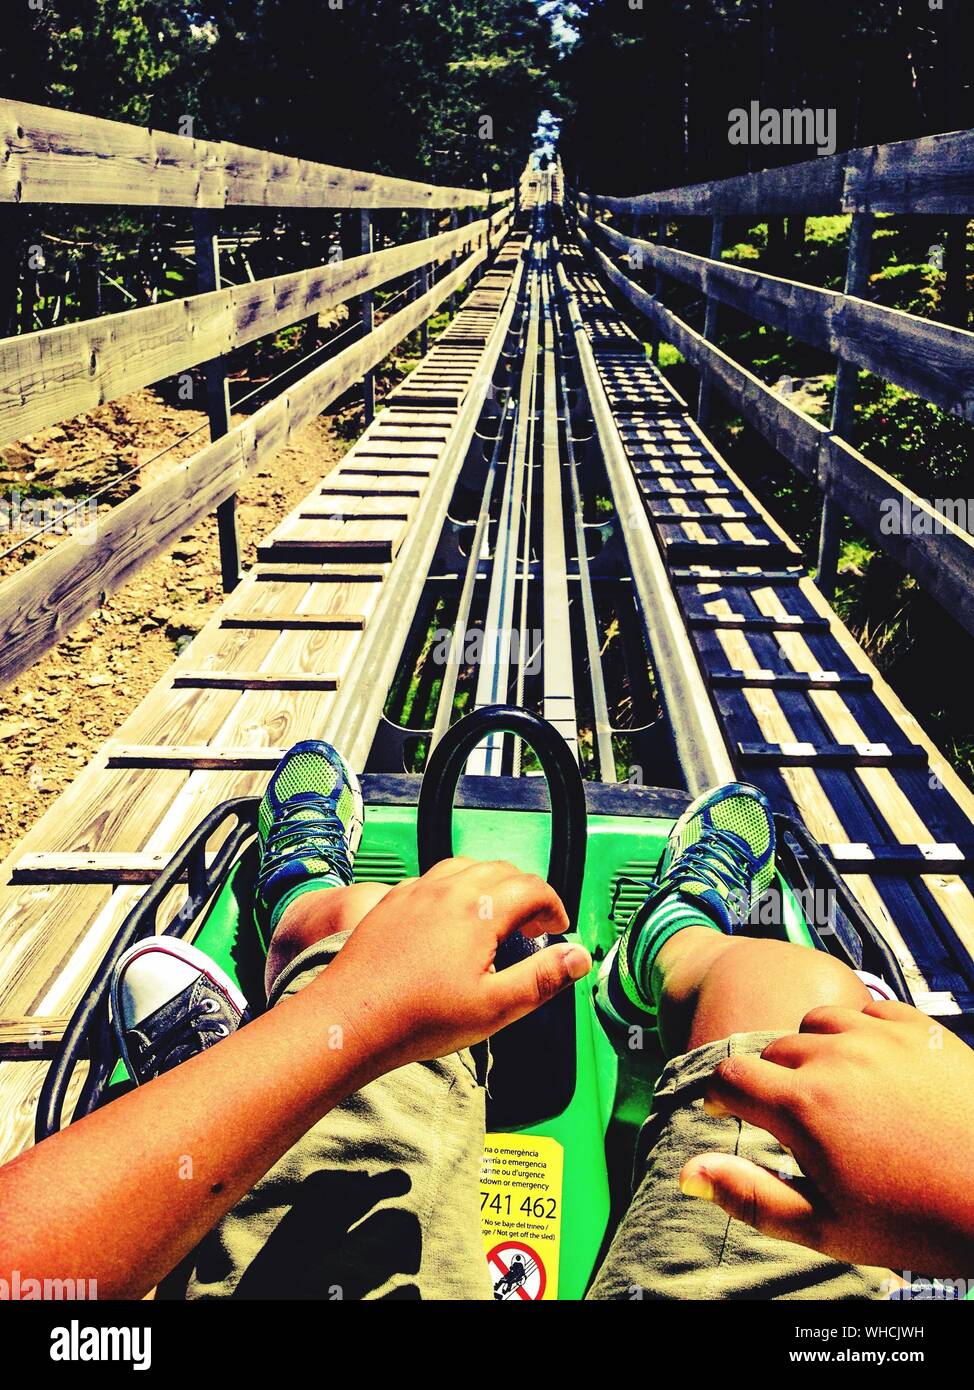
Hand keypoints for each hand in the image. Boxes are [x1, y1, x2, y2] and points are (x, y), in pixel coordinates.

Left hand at [316, 857, 590, 1069]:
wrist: (351, 1019)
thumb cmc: (419, 1018)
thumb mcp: (496, 1007)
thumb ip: (542, 978)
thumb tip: (580, 957)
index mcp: (479, 910)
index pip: (532, 887)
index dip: (553, 906)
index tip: (558, 929)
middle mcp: (448, 889)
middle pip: (502, 870)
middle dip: (526, 893)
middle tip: (533, 927)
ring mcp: (416, 891)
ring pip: (466, 867)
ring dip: (491, 885)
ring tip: (496, 918)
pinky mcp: (392, 902)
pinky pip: (434, 878)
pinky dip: (456, 888)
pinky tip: (452, 920)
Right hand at [679, 999, 973, 1276]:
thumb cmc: (915, 1222)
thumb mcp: (823, 1226)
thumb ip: (748, 1196)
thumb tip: (686, 1172)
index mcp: (801, 1106)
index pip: (728, 1076)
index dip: (720, 1097)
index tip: (730, 1114)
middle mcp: (833, 1057)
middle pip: (771, 1050)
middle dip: (769, 1080)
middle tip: (794, 1118)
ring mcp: (879, 1035)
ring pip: (815, 1021)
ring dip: (810, 1047)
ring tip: (830, 1085)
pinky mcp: (919, 1026)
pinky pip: (866, 1009)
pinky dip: (857, 1031)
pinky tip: (872, 1066)